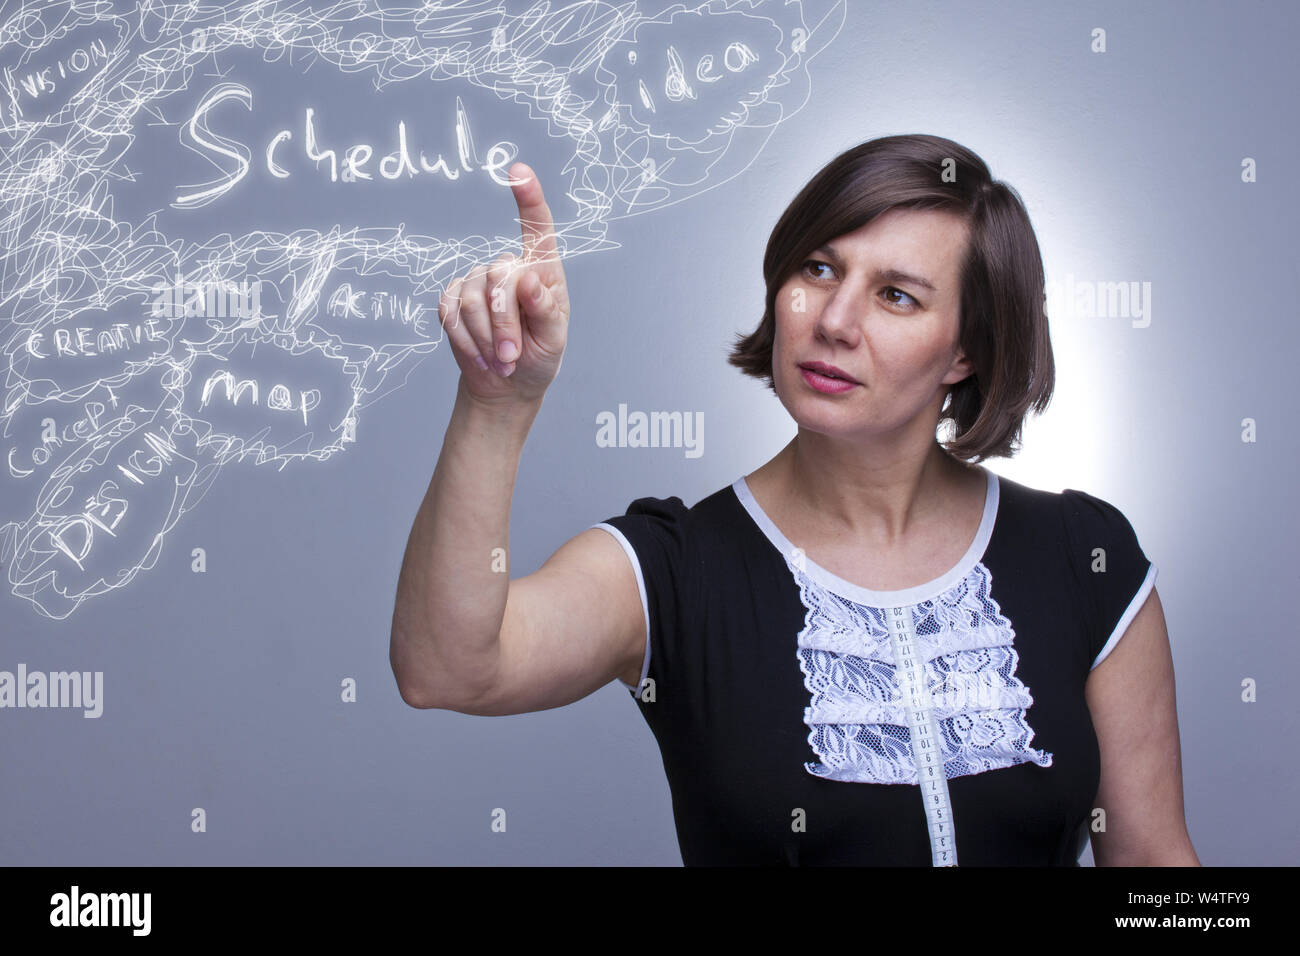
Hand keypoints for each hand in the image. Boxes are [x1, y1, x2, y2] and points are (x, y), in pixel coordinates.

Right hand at [440, 162, 570, 405]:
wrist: (506, 383)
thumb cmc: (538, 356)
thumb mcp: (554, 340)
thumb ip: (545, 311)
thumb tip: (528, 278)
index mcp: (541, 270)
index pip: (537, 228)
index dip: (528, 198)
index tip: (518, 172)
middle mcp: (508, 268)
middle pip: (499, 276)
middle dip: (505, 322)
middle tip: (512, 355)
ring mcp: (477, 280)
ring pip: (473, 298)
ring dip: (487, 337)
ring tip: (501, 359)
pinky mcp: (453, 298)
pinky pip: (450, 312)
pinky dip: (466, 341)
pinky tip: (481, 355)